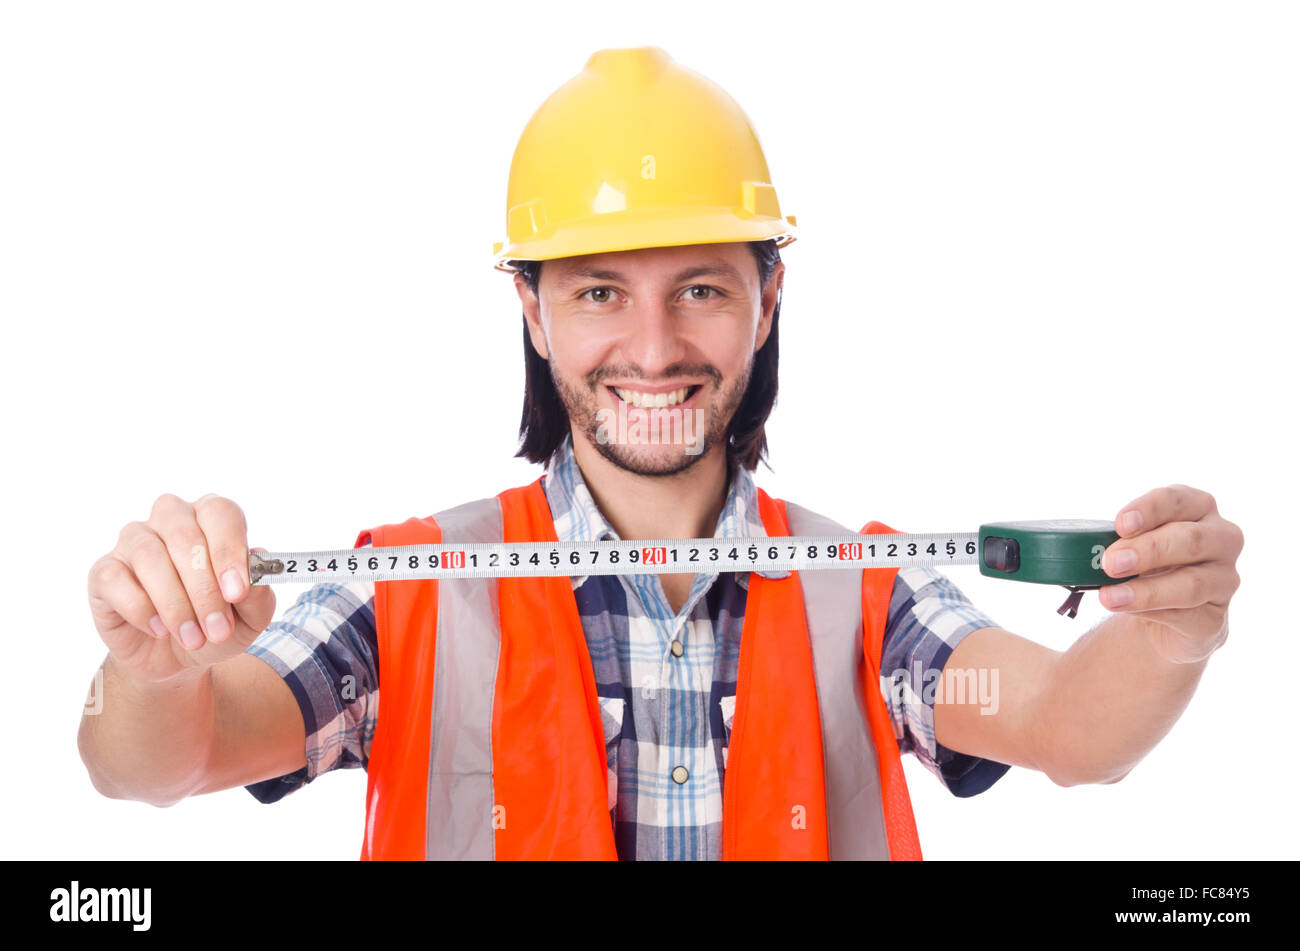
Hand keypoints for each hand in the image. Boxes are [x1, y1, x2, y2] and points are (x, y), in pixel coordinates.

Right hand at [87, 493, 276, 682]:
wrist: (177, 658)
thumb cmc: (217, 625)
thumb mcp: (250, 619)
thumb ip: (259, 593)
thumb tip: (258, 560)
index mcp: (211, 519)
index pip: (220, 513)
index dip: (229, 551)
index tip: (237, 592)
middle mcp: (171, 520)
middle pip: (185, 535)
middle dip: (204, 589)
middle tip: (218, 628)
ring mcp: (134, 542)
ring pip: (149, 556)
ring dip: (175, 604)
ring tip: (193, 638)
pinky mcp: (104, 570)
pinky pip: (115, 579)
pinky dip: (141, 609)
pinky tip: (159, 630)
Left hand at [1100, 484, 1242, 662]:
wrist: (1166, 615)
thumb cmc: (1147, 565)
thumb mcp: (1131, 544)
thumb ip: (1116, 541)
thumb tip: (1078, 549)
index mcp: (1199, 508)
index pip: (1178, 499)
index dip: (1150, 509)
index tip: (1120, 524)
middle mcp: (1221, 539)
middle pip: (1190, 540)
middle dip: (1147, 550)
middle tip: (1110, 563)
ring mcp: (1225, 580)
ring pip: (1192, 583)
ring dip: (1146, 590)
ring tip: (1108, 597)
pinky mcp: (1216, 618)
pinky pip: (1187, 615)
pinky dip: (1151, 612)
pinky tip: (1125, 609)